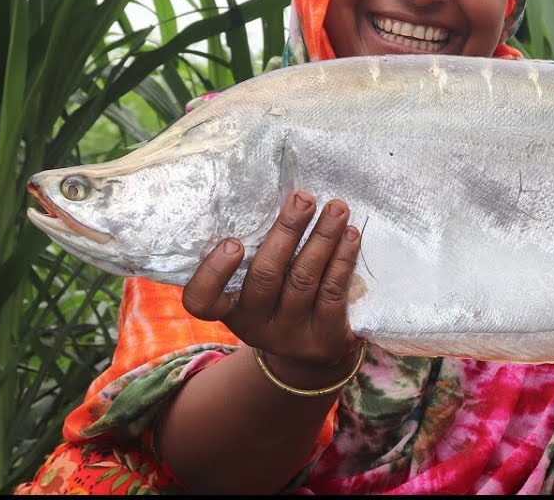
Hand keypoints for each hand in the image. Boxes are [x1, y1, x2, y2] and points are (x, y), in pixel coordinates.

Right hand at [182, 191, 363, 378]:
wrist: (312, 358)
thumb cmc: (279, 304)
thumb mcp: (257, 290)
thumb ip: (256, 256)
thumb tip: (276, 194)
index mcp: (230, 310)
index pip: (202, 301)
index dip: (213, 273)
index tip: (232, 242)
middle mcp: (255, 326)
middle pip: (266, 276)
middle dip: (287, 231)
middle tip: (303, 198)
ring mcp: (290, 334)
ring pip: (304, 279)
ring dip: (322, 238)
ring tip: (337, 208)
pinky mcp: (324, 337)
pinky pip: (332, 292)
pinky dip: (343, 259)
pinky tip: (351, 235)